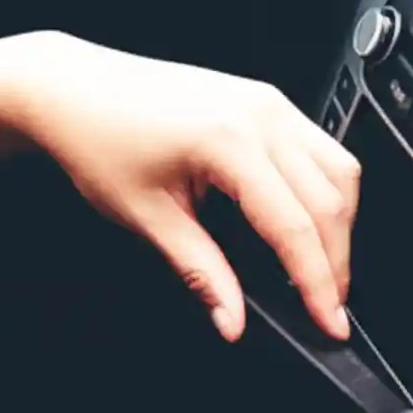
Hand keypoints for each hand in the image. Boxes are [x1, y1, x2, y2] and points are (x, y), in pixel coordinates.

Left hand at [0, 31, 359, 340]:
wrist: (72, 90)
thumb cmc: (97, 139)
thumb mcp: (147, 217)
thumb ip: (201, 272)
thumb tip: (232, 318)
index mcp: (229, 140)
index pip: (293, 226)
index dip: (317, 283)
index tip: (329, 322)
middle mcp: (259, 113)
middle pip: (329, 200)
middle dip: (336, 263)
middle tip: (330, 309)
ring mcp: (267, 101)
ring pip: (338, 170)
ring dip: (340, 226)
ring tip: (323, 271)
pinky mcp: (264, 100)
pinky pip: (320, 149)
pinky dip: (325, 192)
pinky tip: (308, 224)